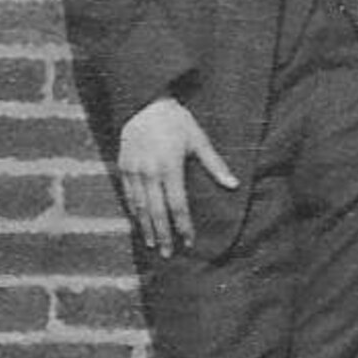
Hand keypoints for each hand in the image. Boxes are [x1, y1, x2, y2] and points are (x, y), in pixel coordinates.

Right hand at [118, 96, 237, 255]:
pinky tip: (139, 223)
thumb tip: (234, 185)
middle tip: (168, 254)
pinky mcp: (123, 166)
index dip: (184, 225)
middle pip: (157, 211)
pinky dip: (134, 212)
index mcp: (170, 166)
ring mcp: (133, 170)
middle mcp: (149, 171)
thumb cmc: (177, 121)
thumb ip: (215, 164)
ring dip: (146, 227)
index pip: (177, 205)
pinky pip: (128, 195)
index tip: (189, 241)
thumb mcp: (198, 139)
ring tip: (152, 244)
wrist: (144, 103)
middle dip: (163, 235)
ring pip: (140, 206)